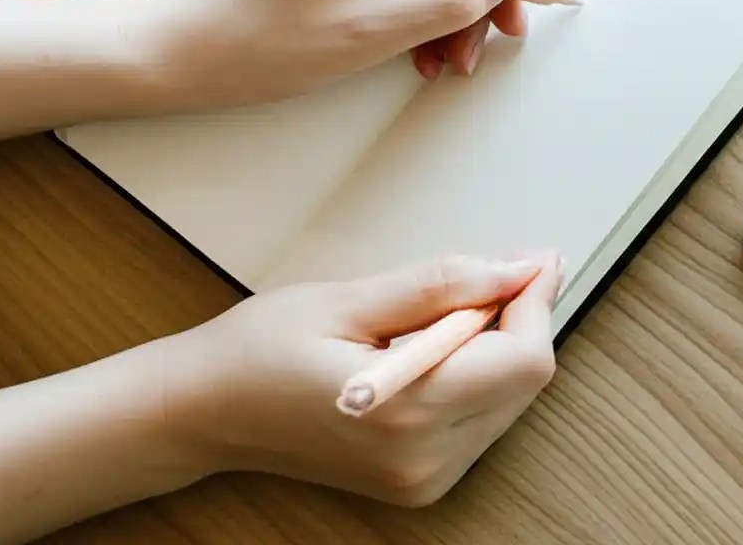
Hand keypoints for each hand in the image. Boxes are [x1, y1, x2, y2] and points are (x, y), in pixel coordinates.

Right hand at [164, 251, 561, 506]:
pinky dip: (479, 376)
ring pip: (512, 400)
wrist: (207, 413)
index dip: (536, 301)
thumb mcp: (348, 298)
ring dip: (499, 347)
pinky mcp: (423, 483)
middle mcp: (423, 459)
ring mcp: (425, 479)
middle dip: (518, 319)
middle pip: (526, 381)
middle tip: (489, 274)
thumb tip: (514, 270)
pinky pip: (485, 420)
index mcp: (405, 412)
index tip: (532, 259)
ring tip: (438, 318)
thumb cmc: (259, 350)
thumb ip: (441, 284)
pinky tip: (435, 352)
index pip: (523, 361)